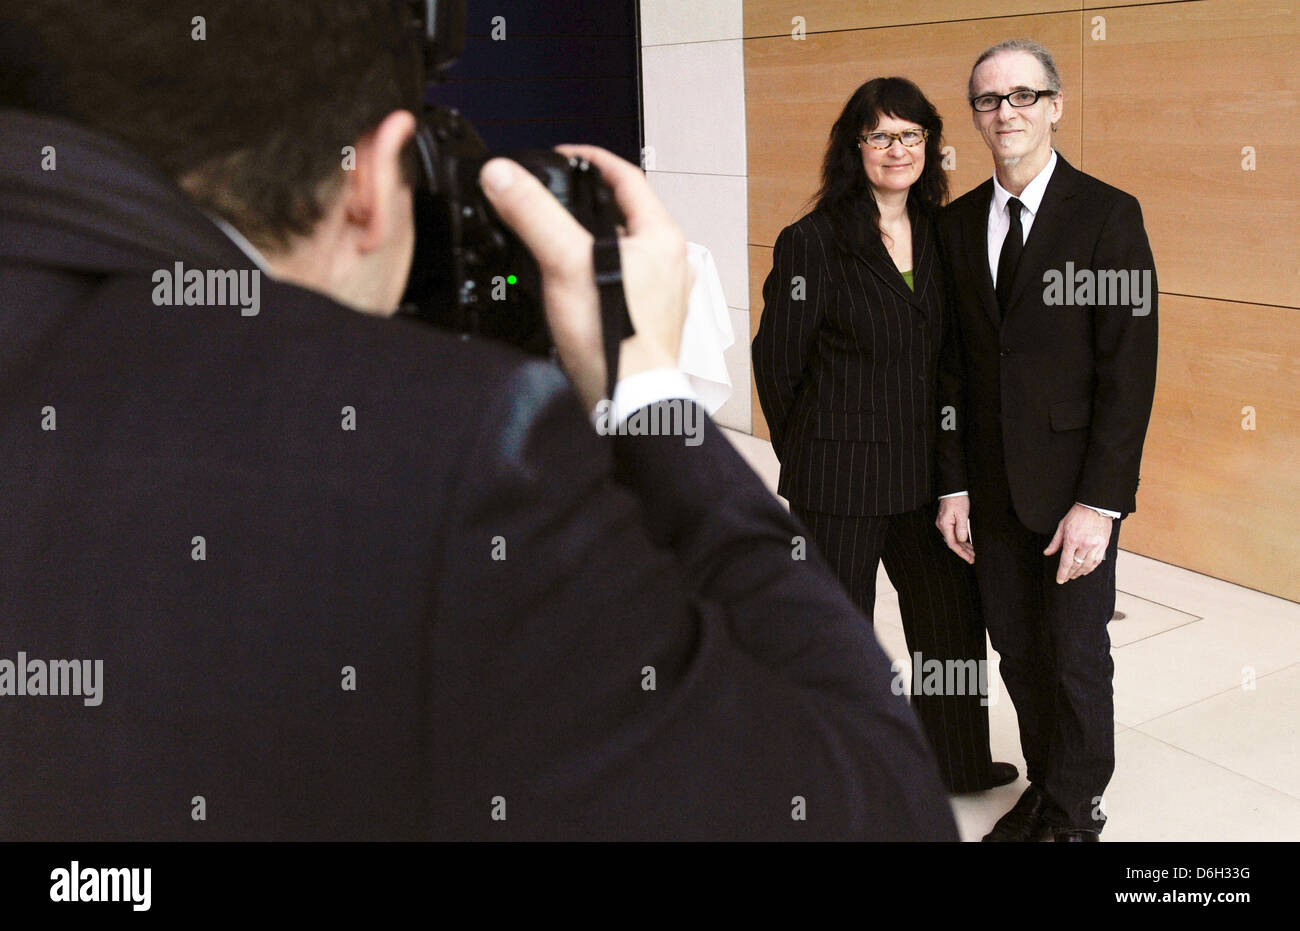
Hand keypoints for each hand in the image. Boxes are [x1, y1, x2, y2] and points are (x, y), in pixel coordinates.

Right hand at [478, 145, 692, 413]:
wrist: (629, 401)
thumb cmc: (616, 340)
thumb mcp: (566, 263)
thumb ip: (534, 215)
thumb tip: (503, 175)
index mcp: (662, 237)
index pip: (627, 177)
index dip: (591, 159)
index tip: (563, 156)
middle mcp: (670, 262)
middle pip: (624, 214)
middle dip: (586, 204)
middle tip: (553, 199)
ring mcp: (662, 294)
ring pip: (622, 250)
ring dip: (590, 240)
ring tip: (557, 241)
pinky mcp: (648, 320)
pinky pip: (621, 282)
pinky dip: (596, 274)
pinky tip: (573, 286)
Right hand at [935, 495, 974, 563]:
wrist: (953, 489)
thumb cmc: (957, 499)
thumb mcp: (962, 514)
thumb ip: (962, 528)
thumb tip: (962, 540)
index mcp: (945, 525)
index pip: (953, 544)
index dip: (962, 553)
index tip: (970, 558)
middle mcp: (942, 526)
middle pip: (953, 543)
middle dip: (963, 552)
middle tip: (973, 558)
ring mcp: (943, 524)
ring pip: (953, 539)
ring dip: (963, 546)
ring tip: (972, 552)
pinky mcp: (946, 521)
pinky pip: (953, 534)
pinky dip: (960, 540)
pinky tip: (966, 543)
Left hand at [1044, 503, 1111, 583]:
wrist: (1096, 507)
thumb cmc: (1078, 514)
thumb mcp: (1062, 526)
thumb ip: (1055, 542)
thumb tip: (1047, 553)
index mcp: (1072, 540)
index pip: (1066, 562)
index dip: (1062, 573)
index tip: (1060, 580)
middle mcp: (1085, 545)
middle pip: (1076, 565)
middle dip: (1070, 574)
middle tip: (1066, 578)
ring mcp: (1095, 546)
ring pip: (1087, 566)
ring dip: (1080, 573)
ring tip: (1074, 575)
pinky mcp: (1103, 546)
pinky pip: (1097, 561)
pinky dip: (1091, 568)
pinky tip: (1086, 570)